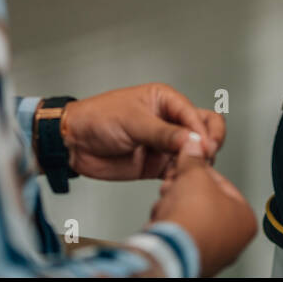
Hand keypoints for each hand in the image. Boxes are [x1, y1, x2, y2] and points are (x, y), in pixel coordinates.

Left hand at [60, 83, 224, 180]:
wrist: (74, 143)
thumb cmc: (98, 118)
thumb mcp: (133, 121)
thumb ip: (164, 133)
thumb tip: (194, 140)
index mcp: (165, 100)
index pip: (195, 114)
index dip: (202, 131)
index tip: (204, 147)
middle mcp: (169, 120)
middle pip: (203, 130)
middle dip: (208, 144)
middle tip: (205, 157)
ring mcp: (164, 143)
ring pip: (194, 153)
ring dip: (195, 163)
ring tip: (186, 171)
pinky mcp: (157, 164)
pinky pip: (178, 170)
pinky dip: (181, 176)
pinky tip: (175, 181)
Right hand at [149, 134, 255, 276]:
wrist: (168, 250)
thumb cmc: (192, 221)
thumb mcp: (195, 175)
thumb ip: (194, 158)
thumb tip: (193, 145)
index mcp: (245, 219)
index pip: (222, 183)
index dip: (200, 171)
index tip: (189, 166)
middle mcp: (234, 239)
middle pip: (204, 200)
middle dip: (184, 189)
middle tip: (176, 184)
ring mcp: (213, 250)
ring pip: (190, 215)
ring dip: (175, 204)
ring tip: (170, 203)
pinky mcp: (191, 257)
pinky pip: (180, 232)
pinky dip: (170, 223)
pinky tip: (164, 219)